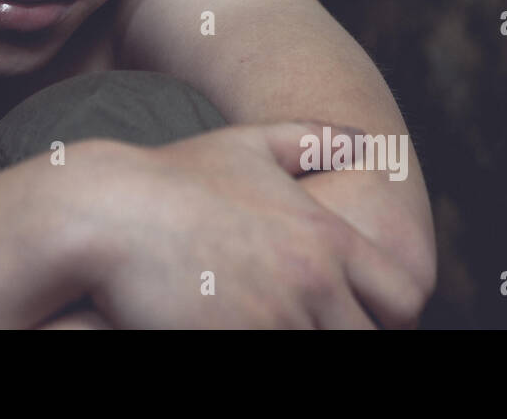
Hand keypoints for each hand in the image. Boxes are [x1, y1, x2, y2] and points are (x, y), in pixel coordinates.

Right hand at [82, 123, 428, 328]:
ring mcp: (275, 320)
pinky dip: (258, 347)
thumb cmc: (168, 179)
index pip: (403, 300)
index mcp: (324, 237)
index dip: (384, 313)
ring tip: (259, 320)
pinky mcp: (232, 345)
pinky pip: (274, 368)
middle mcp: (312, 282)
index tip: (354, 312)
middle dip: (338, 331)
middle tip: (296, 319)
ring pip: (322, 353)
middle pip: (364, 338)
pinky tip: (228, 330)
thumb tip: (359, 140)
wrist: (103, 214)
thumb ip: (308, 139)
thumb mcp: (243, 144)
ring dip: (299, 340)